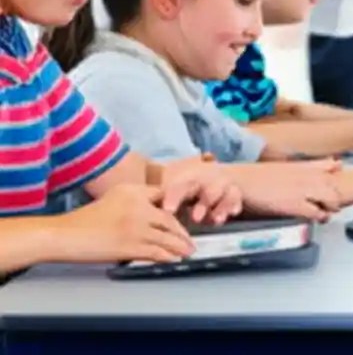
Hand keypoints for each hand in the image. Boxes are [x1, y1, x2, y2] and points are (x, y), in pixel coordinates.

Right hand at [53, 185, 194, 263]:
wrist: (63, 235)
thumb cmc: (83, 220)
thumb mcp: (111, 199)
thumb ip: (133, 202)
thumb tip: (152, 214)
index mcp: (132, 191)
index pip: (164, 195)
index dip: (177, 206)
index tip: (185, 215)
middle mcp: (138, 206)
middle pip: (170, 218)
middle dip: (183, 231)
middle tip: (189, 239)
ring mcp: (137, 226)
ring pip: (168, 237)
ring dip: (180, 246)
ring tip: (188, 252)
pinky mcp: (131, 245)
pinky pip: (157, 251)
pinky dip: (169, 256)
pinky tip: (174, 260)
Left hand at [158, 158, 242, 224]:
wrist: (210, 176)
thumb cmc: (182, 190)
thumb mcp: (169, 193)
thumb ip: (158, 203)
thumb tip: (142, 218)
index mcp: (185, 177)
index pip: (179, 184)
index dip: (174, 197)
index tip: (168, 211)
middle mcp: (205, 177)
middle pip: (206, 186)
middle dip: (202, 202)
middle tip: (196, 218)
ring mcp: (221, 183)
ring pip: (224, 190)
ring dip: (220, 205)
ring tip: (215, 220)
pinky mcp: (234, 191)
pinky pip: (237, 196)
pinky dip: (234, 204)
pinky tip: (232, 213)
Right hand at [234, 159, 343, 220]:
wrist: (237, 180)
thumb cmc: (253, 176)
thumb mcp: (279, 167)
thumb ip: (298, 168)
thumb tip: (315, 168)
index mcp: (300, 166)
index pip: (330, 166)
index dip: (336, 175)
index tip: (337, 182)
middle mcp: (305, 175)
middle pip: (334, 185)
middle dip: (335, 197)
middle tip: (331, 206)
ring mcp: (302, 189)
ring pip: (331, 199)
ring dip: (330, 208)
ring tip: (324, 214)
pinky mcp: (294, 204)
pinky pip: (316, 212)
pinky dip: (319, 217)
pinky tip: (315, 219)